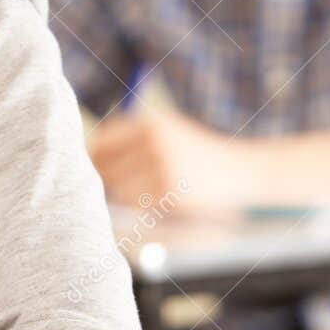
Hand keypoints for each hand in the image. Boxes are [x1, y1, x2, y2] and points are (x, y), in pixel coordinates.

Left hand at [88, 108, 249, 211]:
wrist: (239, 169)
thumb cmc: (196, 152)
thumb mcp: (167, 131)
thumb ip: (131, 139)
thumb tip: (90, 158)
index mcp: (150, 123)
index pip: (104, 141)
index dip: (94, 157)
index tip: (94, 167)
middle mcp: (154, 143)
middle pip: (106, 167)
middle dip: (105, 179)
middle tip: (111, 186)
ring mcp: (162, 168)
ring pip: (119, 189)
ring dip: (122, 195)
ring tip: (140, 192)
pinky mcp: (171, 193)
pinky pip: (138, 204)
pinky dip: (141, 205)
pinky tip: (157, 199)